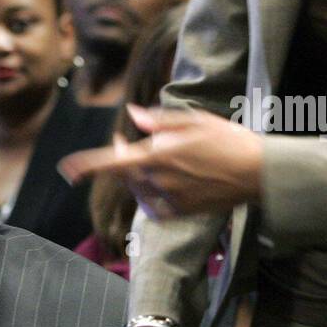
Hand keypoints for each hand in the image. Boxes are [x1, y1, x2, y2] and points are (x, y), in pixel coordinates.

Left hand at [60, 104, 263, 218]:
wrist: (259, 173)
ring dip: (138, 175)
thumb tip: (134, 115)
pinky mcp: (184, 212)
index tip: (67, 171)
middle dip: (121, 158)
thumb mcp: (195, 121)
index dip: (86, 167)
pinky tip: (165, 184)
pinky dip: (153, 195)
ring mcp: (172, 199)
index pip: (112, 163)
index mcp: (160, 155)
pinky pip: (157, 206)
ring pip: (140, 189)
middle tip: (127, 141)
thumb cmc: (230, 141)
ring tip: (154, 160)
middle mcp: (161, 181)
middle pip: (126, 173)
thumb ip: (160, 121)